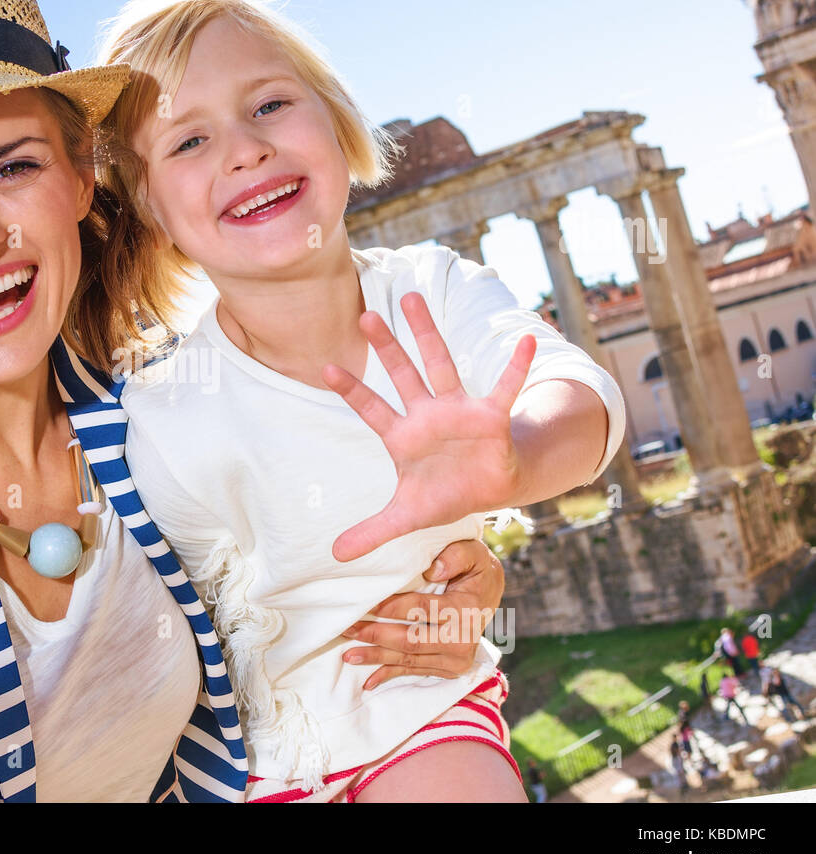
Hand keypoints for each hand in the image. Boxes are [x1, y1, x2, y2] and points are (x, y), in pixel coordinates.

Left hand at [323, 292, 535, 561]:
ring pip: (441, 364)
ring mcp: (458, 410)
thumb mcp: (406, 517)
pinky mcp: (493, 416)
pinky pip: (506, 386)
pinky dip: (517, 364)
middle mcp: (427, 415)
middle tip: (365, 315)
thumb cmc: (444, 494)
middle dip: (386, 347)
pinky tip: (529, 335)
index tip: (324, 368)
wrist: (488, 490)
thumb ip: (371, 532)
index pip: (371, 409)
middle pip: (402, 374)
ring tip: (413, 298)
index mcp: (403, 436)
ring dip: (428, 333)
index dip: (351, 391)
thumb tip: (334, 556)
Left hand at [339, 539, 503, 689]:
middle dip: (375, 635)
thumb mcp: (471, 551)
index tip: (364, 605)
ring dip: (376, 657)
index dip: (390, 608)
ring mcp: (456, 658)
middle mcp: (462, 639)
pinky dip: (390, 674)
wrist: (491, 591)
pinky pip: (415, 671)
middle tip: (346, 628)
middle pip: (410, 640)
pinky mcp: (449, 668)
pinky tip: (369, 681)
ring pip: (409, 659)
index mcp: (466, 609)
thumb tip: (433, 569)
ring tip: (348, 654)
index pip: (421, 609)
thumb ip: (455, 556)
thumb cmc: (474, 567)